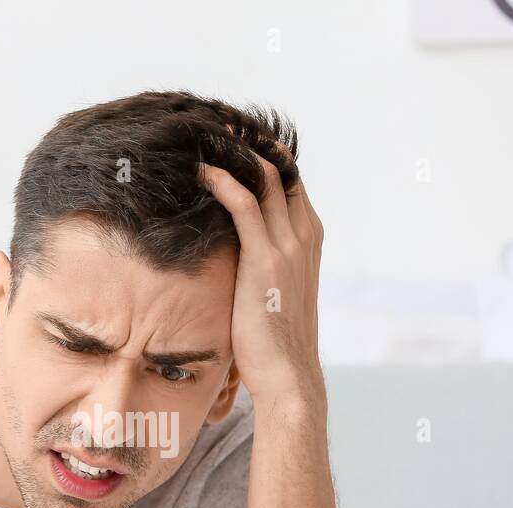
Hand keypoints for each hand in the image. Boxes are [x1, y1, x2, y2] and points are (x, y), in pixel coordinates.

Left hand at [198, 148, 325, 404]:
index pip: (290, 182)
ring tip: (208, 138)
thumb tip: (232, 254)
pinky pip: (244, 204)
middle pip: (281, 170)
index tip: (237, 141)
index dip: (265, 158)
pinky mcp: (265, 259)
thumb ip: (263, 264)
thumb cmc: (274, 341)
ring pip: (264, 178)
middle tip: (220, 128)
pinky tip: (203, 172)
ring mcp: (288, 246)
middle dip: (251, 144)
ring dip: (235, 153)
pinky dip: (223, 180)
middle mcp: (304, 235)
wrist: (289, 374)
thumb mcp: (274, 292)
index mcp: (309, 240)